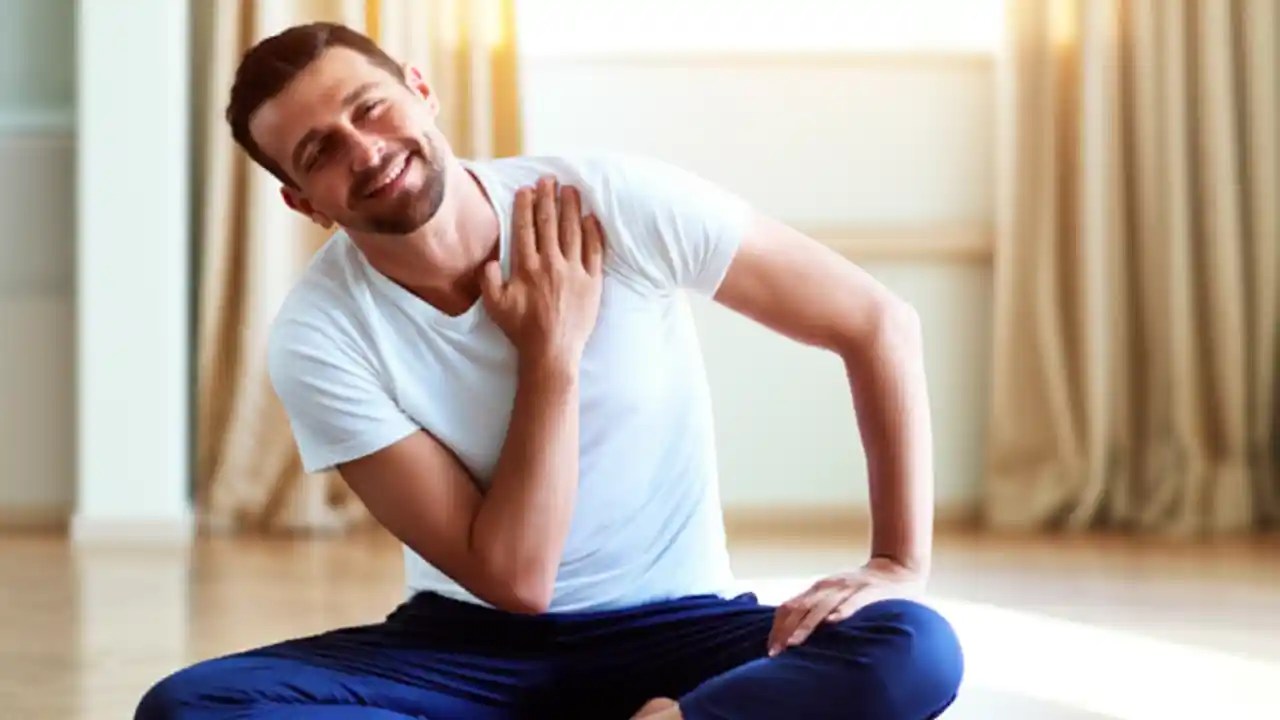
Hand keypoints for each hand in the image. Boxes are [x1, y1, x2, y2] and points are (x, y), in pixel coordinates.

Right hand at [481, 176, 604, 366]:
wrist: (552, 352)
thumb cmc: (521, 330)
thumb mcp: (495, 306)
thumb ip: (489, 280)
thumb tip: (488, 260)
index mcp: (526, 268)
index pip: (525, 229)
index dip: (525, 206)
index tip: (526, 190)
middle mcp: (551, 265)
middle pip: (550, 223)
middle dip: (548, 198)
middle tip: (548, 180)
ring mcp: (574, 272)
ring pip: (573, 231)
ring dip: (571, 208)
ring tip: (570, 190)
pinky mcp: (592, 282)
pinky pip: (595, 251)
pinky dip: (593, 232)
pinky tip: (591, 217)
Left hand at [767, 557, 925, 655]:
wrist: (897, 568)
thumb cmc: (862, 588)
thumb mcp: (835, 594)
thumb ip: (817, 608)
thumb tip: (792, 632)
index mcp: (819, 589)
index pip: (789, 606)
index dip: (777, 627)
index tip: (769, 648)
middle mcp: (829, 586)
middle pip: (799, 608)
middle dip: (785, 631)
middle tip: (775, 653)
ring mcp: (848, 587)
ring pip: (821, 606)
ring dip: (805, 626)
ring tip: (793, 643)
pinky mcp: (869, 591)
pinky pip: (854, 601)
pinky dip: (842, 610)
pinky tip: (833, 621)